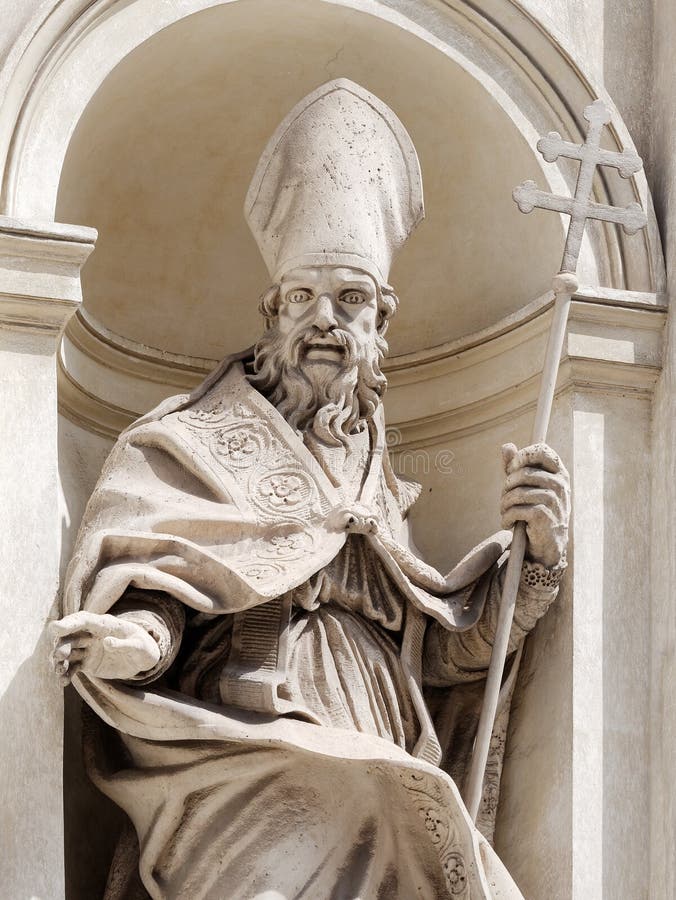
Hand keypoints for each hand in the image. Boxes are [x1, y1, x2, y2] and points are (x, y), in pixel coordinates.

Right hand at [49, 611, 159, 683]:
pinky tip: (63, 681)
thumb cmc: (143, 646)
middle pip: (71, 636)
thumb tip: (106, 642)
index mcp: (104, 624)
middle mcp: (92, 635)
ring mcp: (87, 649)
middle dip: (62, 644)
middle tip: (58, 656)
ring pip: (68, 652)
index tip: (55, 628)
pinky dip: (66, 673)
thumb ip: (124, 644)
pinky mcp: (86, 663)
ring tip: (58, 671)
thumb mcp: (138, 646)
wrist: (142, 658)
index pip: (84, 620)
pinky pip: (72, 667)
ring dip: (59, 660)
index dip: (69, 623)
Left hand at [500, 442, 569, 568]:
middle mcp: (559, 484)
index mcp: (559, 473)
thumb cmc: (536, 510)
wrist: (548, 543)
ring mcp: (554, 500)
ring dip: (504, 504)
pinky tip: (507, 523)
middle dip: (507, 486)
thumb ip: (515, 466)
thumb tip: (506, 446)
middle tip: (505, 498)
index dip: (522, 455)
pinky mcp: (544, 516)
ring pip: (516, 493)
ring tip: (505, 511)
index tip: (512, 468)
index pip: (542, 450)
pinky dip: (506, 518)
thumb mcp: (527, 486)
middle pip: (523, 473)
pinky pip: (515, 510)